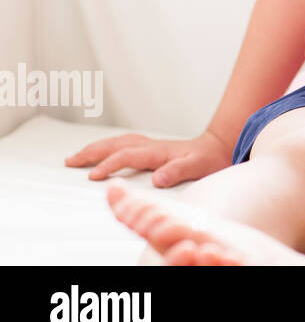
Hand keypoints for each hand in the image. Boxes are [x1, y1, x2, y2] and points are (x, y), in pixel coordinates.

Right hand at [64, 129, 233, 187]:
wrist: (218, 147)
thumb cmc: (208, 159)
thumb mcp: (198, 166)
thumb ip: (178, 170)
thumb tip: (157, 178)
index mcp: (159, 151)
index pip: (128, 156)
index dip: (110, 165)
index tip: (93, 176)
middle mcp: (151, 146)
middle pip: (116, 145)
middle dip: (92, 152)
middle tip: (70, 161)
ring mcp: (150, 146)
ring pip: (117, 143)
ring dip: (96, 148)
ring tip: (76, 156)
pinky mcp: (151, 148)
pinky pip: (123, 144)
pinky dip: (107, 147)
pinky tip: (100, 152)